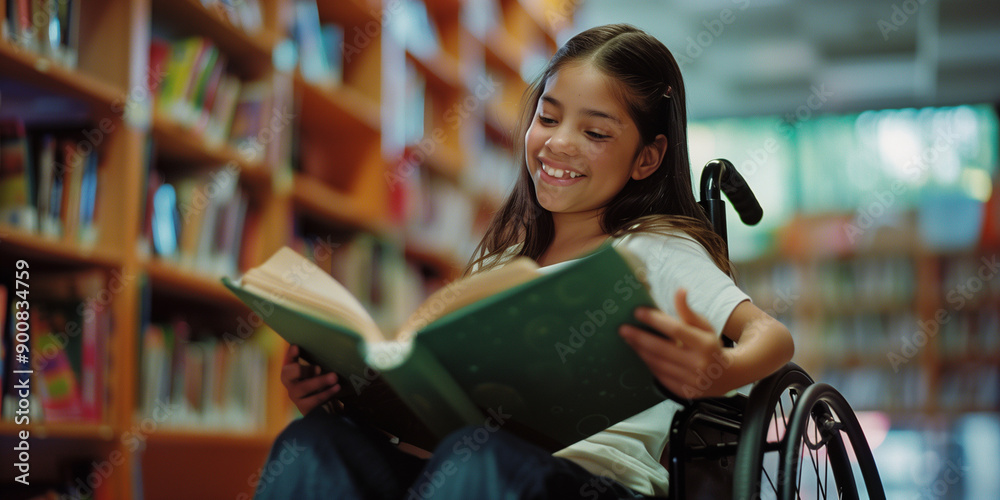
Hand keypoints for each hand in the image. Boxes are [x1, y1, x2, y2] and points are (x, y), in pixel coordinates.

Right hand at [281, 344, 341, 414]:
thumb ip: (315, 364)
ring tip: (334, 377)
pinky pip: (313, 402)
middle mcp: (291, 385)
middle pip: (289, 374)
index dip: (290, 355)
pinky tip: (336, 388)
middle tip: (318, 367)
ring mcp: (296, 398)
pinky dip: (326, 393)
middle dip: (303, 369)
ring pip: (303, 388)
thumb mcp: (317, 372)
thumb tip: (323, 352)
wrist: (326, 408)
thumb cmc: (319, 384)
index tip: (296, 347)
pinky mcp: (305, 409)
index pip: (287, 361)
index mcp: (292, 373)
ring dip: (319, 381)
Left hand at [618, 289, 733, 398]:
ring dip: (640, 351)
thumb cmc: (711, 345)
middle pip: (662, 349)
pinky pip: (660, 376)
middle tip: (623, 329)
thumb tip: (680, 290)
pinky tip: (640, 353)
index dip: (655, 320)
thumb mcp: (704, 326)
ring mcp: (691, 380)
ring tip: (628, 339)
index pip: (676, 330)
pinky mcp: (684, 392)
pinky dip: (648, 363)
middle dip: (639, 338)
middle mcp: (699, 364)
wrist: (727, 375)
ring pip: (658, 364)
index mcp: (705, 344)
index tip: (638, 311)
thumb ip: (688, 310)